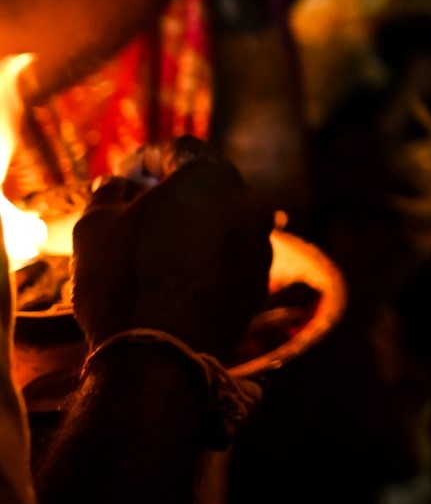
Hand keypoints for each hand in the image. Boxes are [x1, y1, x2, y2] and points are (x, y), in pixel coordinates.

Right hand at [71, 150, 273, 358]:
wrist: (159, 354)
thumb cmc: (123, 279)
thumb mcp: (96, 226)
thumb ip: (110, 193)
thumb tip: (120, 185)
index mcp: (213, 177)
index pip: (181, 150)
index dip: (149, 158)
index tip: (126, 173)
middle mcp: (249, 204)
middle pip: (208, 185)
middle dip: (174, 191)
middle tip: (138, 206)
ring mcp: (261, 245)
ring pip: (222, 222)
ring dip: (192, 225)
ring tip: (154, 244)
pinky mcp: (259, 282)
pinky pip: (230, 256)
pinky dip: (206, 256)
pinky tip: (175, 274)